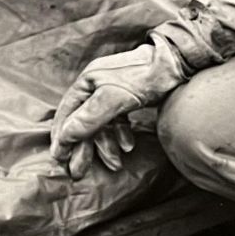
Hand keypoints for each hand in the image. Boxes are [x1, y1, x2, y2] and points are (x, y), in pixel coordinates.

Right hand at [49, 42, 184, 176]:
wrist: (176, 63)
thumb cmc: (144, 76)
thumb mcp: (114, 98)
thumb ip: (89, 118)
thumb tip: (65, 137)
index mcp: (86, 83)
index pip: (66, 114)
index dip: (61, 137)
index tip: (58, 159)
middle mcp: (95, 87)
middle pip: (82, 123)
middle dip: (82, 148)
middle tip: (78, 173)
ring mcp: (111, 93)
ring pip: (101, 125)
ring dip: (106, 146)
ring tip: (115, 164)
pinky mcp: (126, 99)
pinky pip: (117, 122)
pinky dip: (121, 136)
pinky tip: (128, 146)